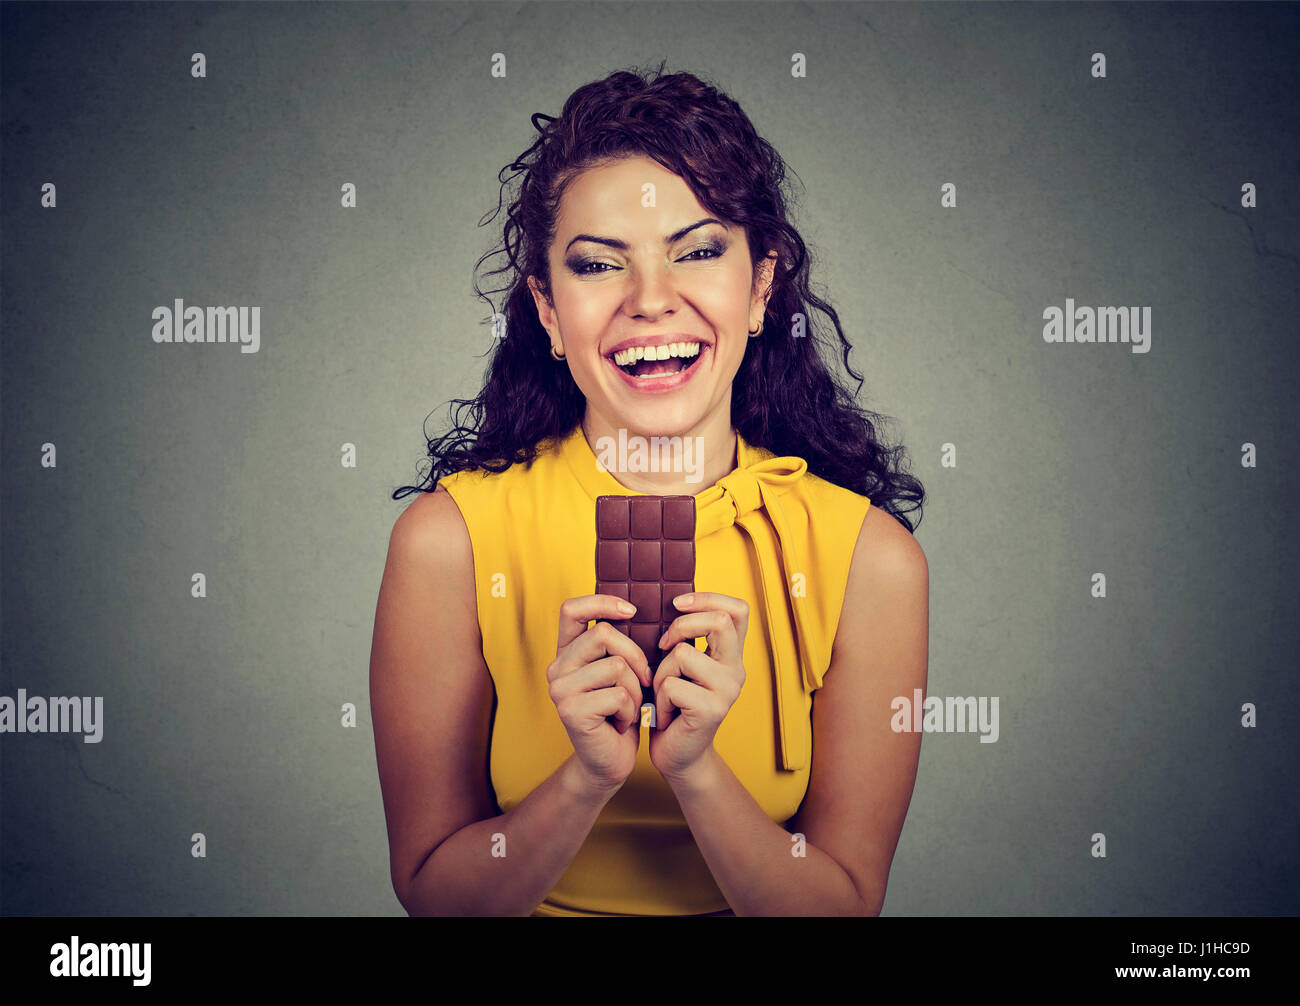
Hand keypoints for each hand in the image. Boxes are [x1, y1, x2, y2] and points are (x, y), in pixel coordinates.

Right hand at [548, 594, 653, 795]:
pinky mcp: (571, 711)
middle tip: (642, 683)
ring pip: (618, 666)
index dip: (602, 602)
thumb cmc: (620, 713)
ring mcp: (560, 690)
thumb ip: (618, 645)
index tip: (631, 611)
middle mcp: (557, 668)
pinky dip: (631, 710)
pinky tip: (622, 723)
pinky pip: (619, 694)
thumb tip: (637, 609)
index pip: (572, 609)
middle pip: (605, 635)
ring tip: (628, 708)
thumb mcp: (621, 673)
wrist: (609, 762)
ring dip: (636, 690)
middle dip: (636, 658)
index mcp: (567, 653)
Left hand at [647, 591, 748, 783]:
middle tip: (663, 645)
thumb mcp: (682, 666)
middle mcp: (736, 670)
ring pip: (683, 653)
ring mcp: (728, 690)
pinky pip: (671, 684)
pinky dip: (658, 698)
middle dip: (680, 626)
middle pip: (718, 621)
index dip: (708, 597)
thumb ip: (687, 638)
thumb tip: (670, 600)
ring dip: (661, 671)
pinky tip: (664, 713)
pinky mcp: (712, 709)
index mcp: (731, 655)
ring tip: (663, 692)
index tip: (677, 604)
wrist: (678, 756)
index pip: (738, 609)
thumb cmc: (673, 705)